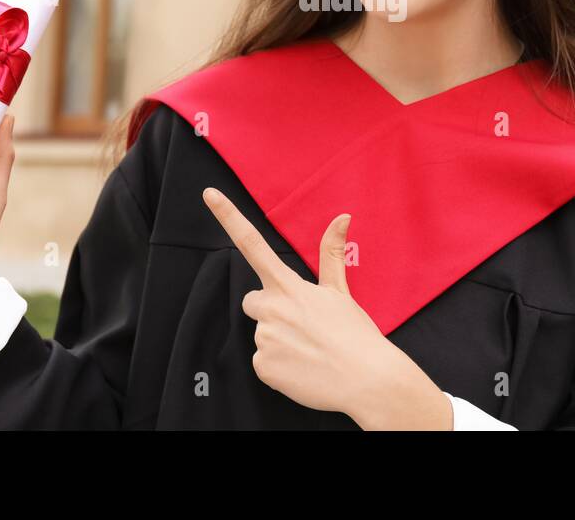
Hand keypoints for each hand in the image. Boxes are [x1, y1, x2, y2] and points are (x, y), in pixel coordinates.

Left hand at [201, 186, 451, 428]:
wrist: (366, 380)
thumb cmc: (356, 334)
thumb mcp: (341, 292)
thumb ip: (332, 253)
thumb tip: (342, 216)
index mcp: (289, 286)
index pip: (252, 244)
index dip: (228, 217)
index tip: (208, 194)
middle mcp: (272, 308)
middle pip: (252, 301)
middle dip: (270, 309)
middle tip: (302, 325)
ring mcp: (265, 338)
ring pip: (261, 334)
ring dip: (279, 340)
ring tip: (309, 350)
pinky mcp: (263, 367)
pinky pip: (262, 363)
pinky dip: (279, 367)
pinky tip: (302, 368)